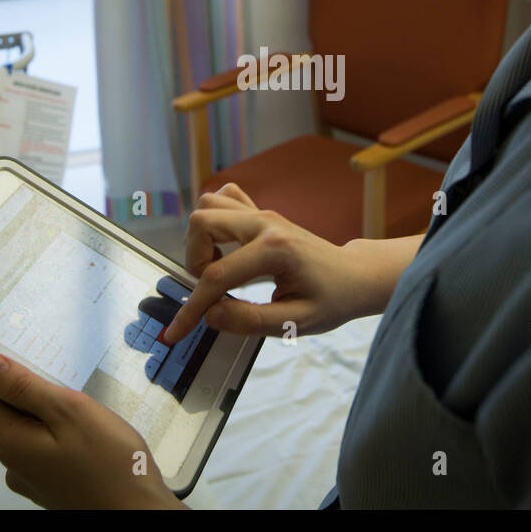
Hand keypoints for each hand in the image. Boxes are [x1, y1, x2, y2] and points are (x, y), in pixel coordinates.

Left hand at [0, 353, 185, 509]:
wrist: (139, 511)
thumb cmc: (110, 461)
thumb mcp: (68, 410)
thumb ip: (25, 387)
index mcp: (11, 443)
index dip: (22, 377)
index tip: (53, 375)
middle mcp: (13, 466)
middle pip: (17, 414)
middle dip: (45, 400)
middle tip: (81, 400)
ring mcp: (33, 481)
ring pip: (37, 433)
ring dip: (59, 422)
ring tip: (92, 425)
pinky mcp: (52, 489)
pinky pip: (51, 453)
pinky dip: (68, 442)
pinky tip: (93, 445)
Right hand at [162, 182, 393, 344]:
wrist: (354, 275)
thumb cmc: (332, 299)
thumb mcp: (298, 321)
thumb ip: (252, 320)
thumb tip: (211, 315)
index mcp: (275, 249)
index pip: (217, 275)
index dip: (192, 308)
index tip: (176, 333)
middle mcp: (265, 222)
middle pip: (203, 223)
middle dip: (193, 260)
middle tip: (210, 288)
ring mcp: (263, 213)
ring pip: (209, 205)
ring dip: (201, 239)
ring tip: (217, 267)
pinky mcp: (261, 212)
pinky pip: (225, 198)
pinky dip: (214, 220)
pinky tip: (225, 247)